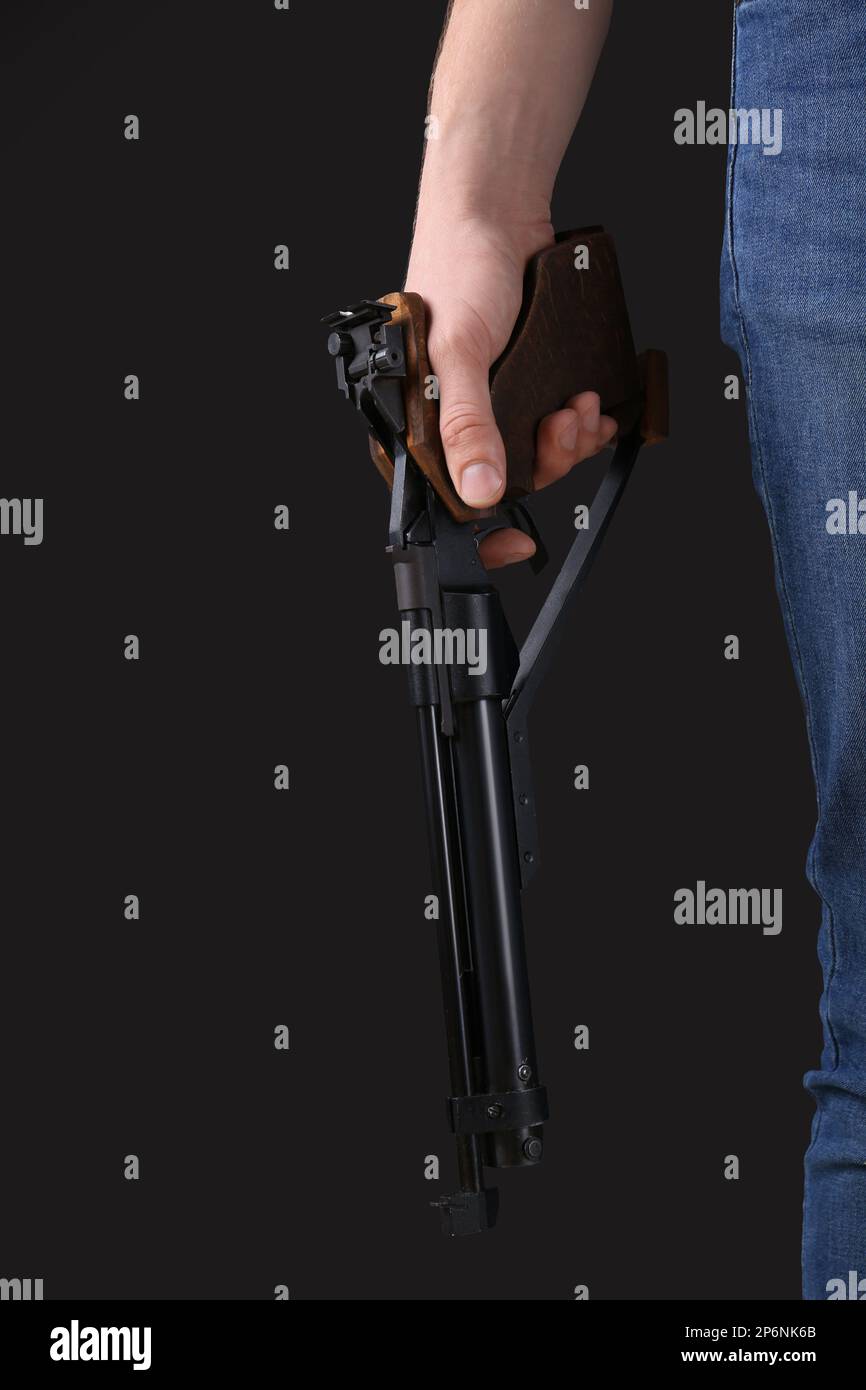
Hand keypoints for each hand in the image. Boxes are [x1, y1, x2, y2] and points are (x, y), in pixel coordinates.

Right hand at [405, 213, 617, 567]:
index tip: (513, 544)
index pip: (443, 497)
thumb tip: (479, 490)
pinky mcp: (522, 385)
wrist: (496, 211)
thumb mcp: (460, 351)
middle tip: (562, 428)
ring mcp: (490, 402)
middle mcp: (451, 418)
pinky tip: (590, 405)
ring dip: (566, 442)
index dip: (477, 529)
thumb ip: (468, 423)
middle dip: (544, 463)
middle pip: (500, 480)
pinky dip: (578, 424)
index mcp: (416, 421)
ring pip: (531, 456)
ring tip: (579, 408)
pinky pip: (551, 427)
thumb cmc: (458, 268)